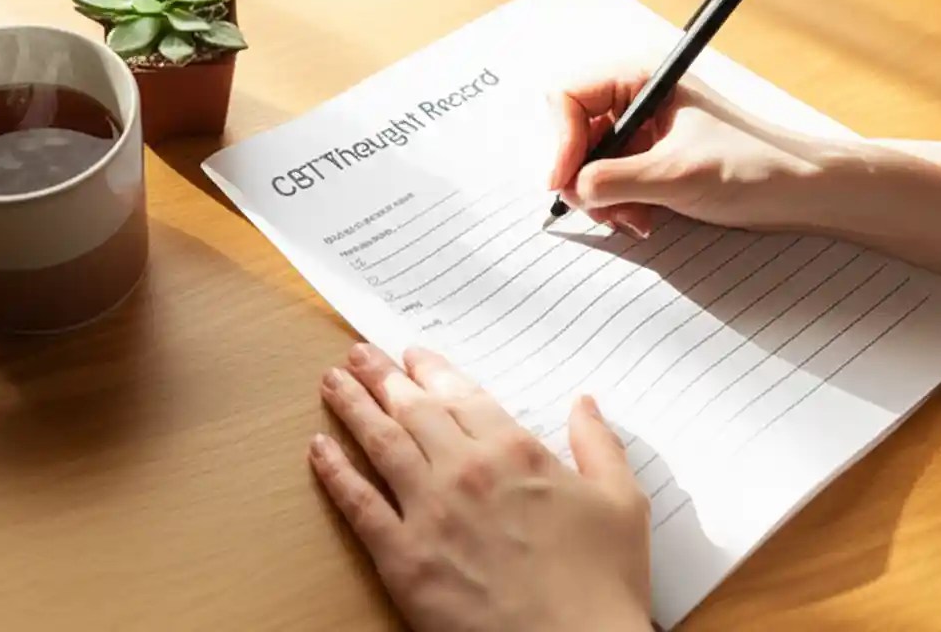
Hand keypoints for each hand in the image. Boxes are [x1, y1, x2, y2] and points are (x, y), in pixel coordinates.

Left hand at [309, 343, 651, 631]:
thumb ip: (599, 446)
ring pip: (380, 443)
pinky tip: (318, 448)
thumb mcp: (622, 503)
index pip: (462, 395)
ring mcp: (429, 511)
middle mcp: (465, 469)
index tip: (412, 355)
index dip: (432, 371)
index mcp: (515, 451)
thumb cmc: (602, 585)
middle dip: (382, 377)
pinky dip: (335, 471)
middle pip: (413, 410)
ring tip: (333, 381)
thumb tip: (585, 403)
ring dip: (353, 406)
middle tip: (360, 356)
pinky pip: (358, 505)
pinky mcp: (403, 557)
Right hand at [547, 73, 824, 237]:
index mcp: (643, 79)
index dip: (559, 142)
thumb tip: (570, 189)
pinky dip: (617, 207)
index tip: (564, 183)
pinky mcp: (648, 163)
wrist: (799, 192)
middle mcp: (636, 100)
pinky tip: (643, 220)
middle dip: (583, 178)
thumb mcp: (675, 175)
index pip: (568, 99)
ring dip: (601, 199)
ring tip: (634, 219)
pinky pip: (608, 185)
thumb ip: (613, 179)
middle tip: (604, 209)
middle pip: (572, 135)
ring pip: (586, 166)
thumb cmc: (752, 167)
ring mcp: (641, 133)